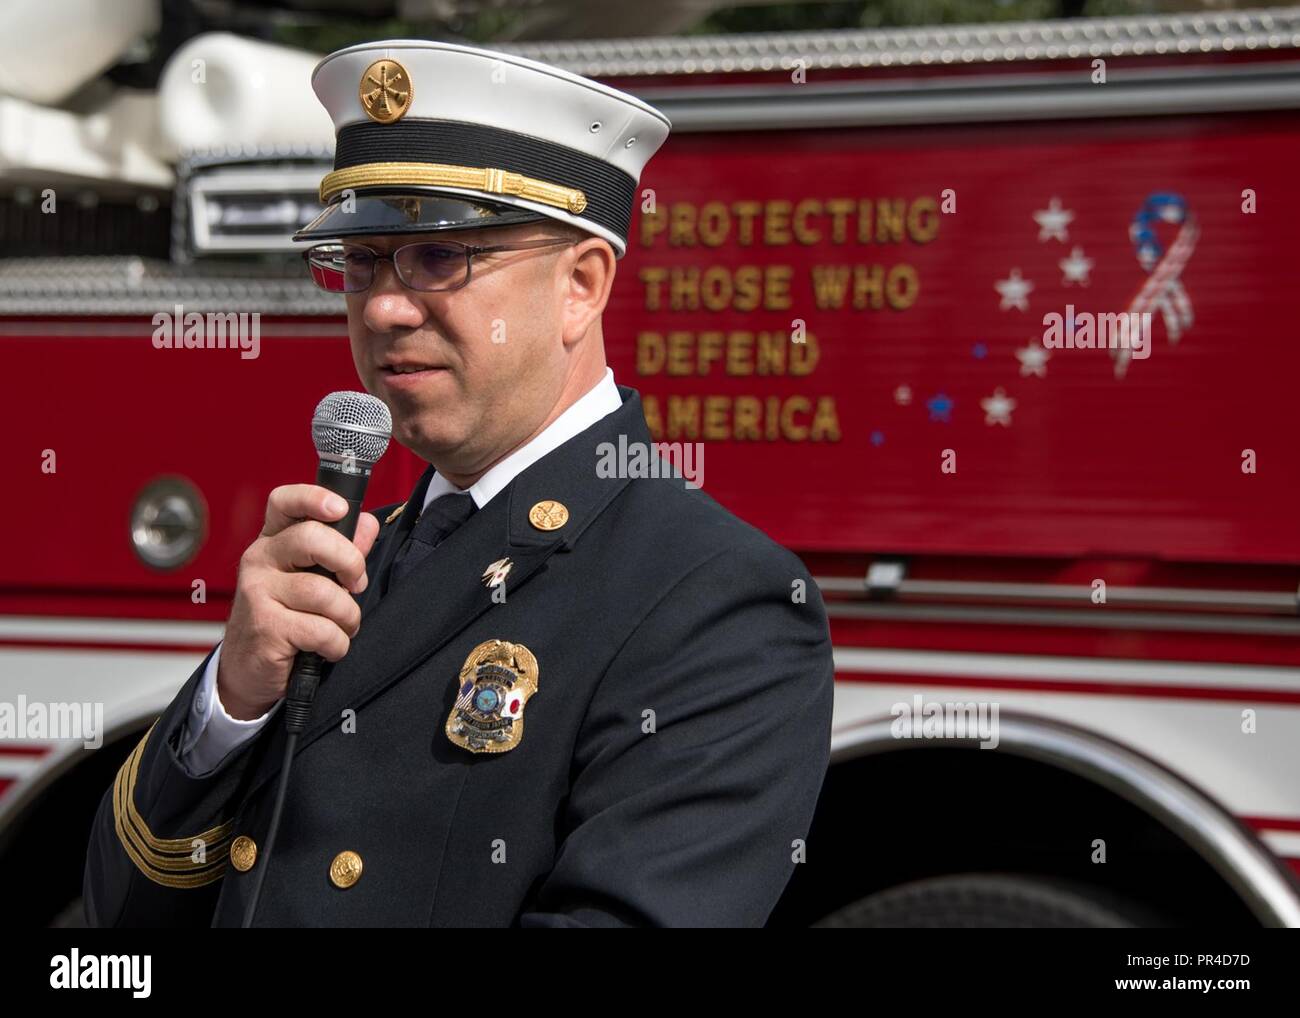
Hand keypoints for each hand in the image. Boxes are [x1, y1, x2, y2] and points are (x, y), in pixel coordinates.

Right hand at [216, 484, 380, 719]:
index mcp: (273, 541)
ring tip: (343, 626)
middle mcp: (260, 560)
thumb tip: (367, 523)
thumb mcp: (312, 578)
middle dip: (350, 562)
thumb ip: (341, 550)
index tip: (340, 508)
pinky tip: (329, 647)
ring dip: (347, 615)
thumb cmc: (286, 619)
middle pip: (312, 539)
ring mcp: (257, 593)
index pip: (284, 502)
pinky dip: (337, 643)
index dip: (314, 497)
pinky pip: (320, 629)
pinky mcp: (265, 627)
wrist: (249, 670)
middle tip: (356, 585)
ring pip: (323, 591)